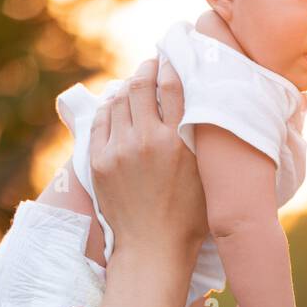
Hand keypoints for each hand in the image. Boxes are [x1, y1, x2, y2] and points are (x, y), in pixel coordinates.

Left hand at [89, 57, 207, 268]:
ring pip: (119, 100)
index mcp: (179, 143)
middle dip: (146, 70)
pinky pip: (102, 120)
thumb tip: (199, 107)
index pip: (173, 86)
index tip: (171, 57)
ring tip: (135, 86)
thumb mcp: (207, 177)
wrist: (152, 249)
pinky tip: (117, 106)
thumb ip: (201, 141)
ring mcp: (120, 150)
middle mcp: (147, 140)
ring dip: (128, 87)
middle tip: (152, 66)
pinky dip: (110, 107)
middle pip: (142, 86)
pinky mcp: (100, 161)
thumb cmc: (189, 218)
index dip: (171, 65)